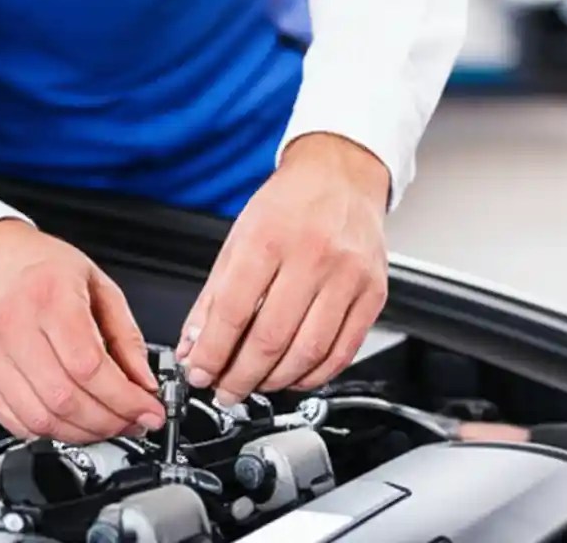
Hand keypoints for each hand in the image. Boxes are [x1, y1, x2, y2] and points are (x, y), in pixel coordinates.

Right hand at [0, 220, 164, 443]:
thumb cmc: (41, 266)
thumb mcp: (97, 284)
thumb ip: (126, 335)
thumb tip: (144, 382)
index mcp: (48, 295)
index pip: (89, 367)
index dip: (124, 399)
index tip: (148, 410)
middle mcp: (12, 325)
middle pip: (65, 398)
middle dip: (109, 422)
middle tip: (132, 422)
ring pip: (40, 418)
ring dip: (81, 433)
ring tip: (106, 426)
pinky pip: (15, 421)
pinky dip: (49, 432)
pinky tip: (71, 423)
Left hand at [176, 134, 389, 404]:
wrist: (342, 175)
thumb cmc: (289, 204)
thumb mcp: (238, 238)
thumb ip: (213, 297)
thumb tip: (194, 346)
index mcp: (269, 238)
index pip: (233, 311)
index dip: (212, 353)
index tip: (199, 373)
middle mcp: (313, 256)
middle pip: (271, 338)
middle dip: (241, 377)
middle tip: (226, 390)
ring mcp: (348, 276)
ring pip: (308, 351)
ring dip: (276, 381)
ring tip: (256, 385)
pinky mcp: (373, 293)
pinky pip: (343, 350)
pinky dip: (314, 374)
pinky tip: (294, 376)